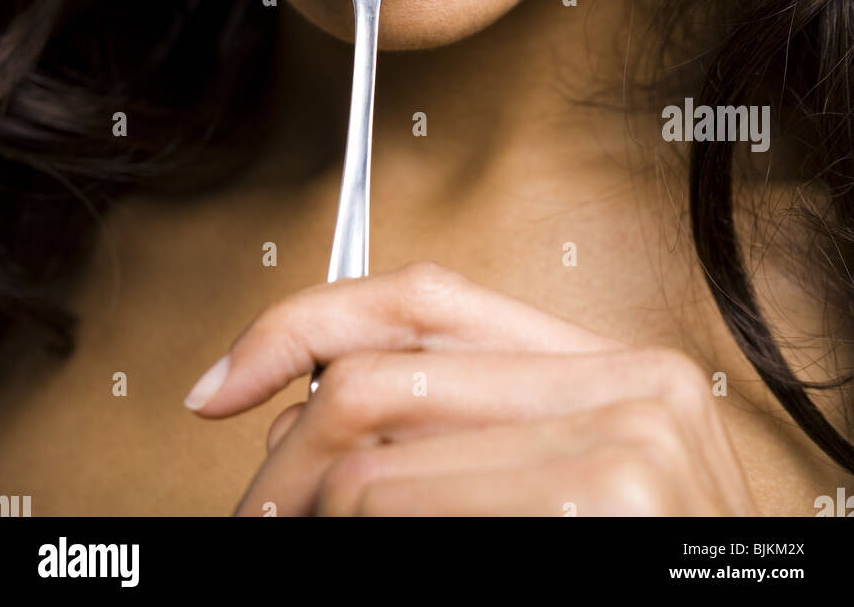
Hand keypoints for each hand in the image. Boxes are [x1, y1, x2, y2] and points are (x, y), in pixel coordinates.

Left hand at [183, 262, 756, 516]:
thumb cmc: (637, 566)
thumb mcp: (573, 483)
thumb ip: (462, 429)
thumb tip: (299, 409)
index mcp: (622, 366)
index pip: (426, 299)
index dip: (306, 323)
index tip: (228, 380)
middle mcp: (630, 385)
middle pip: (381, 375)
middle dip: (287, 451)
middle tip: (255, 513)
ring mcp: (622, 444)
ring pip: (370, 453)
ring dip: (307, 508)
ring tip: (298, 538)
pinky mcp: (593, 501)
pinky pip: (395, 504)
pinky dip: (352, 535)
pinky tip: (353, 549)